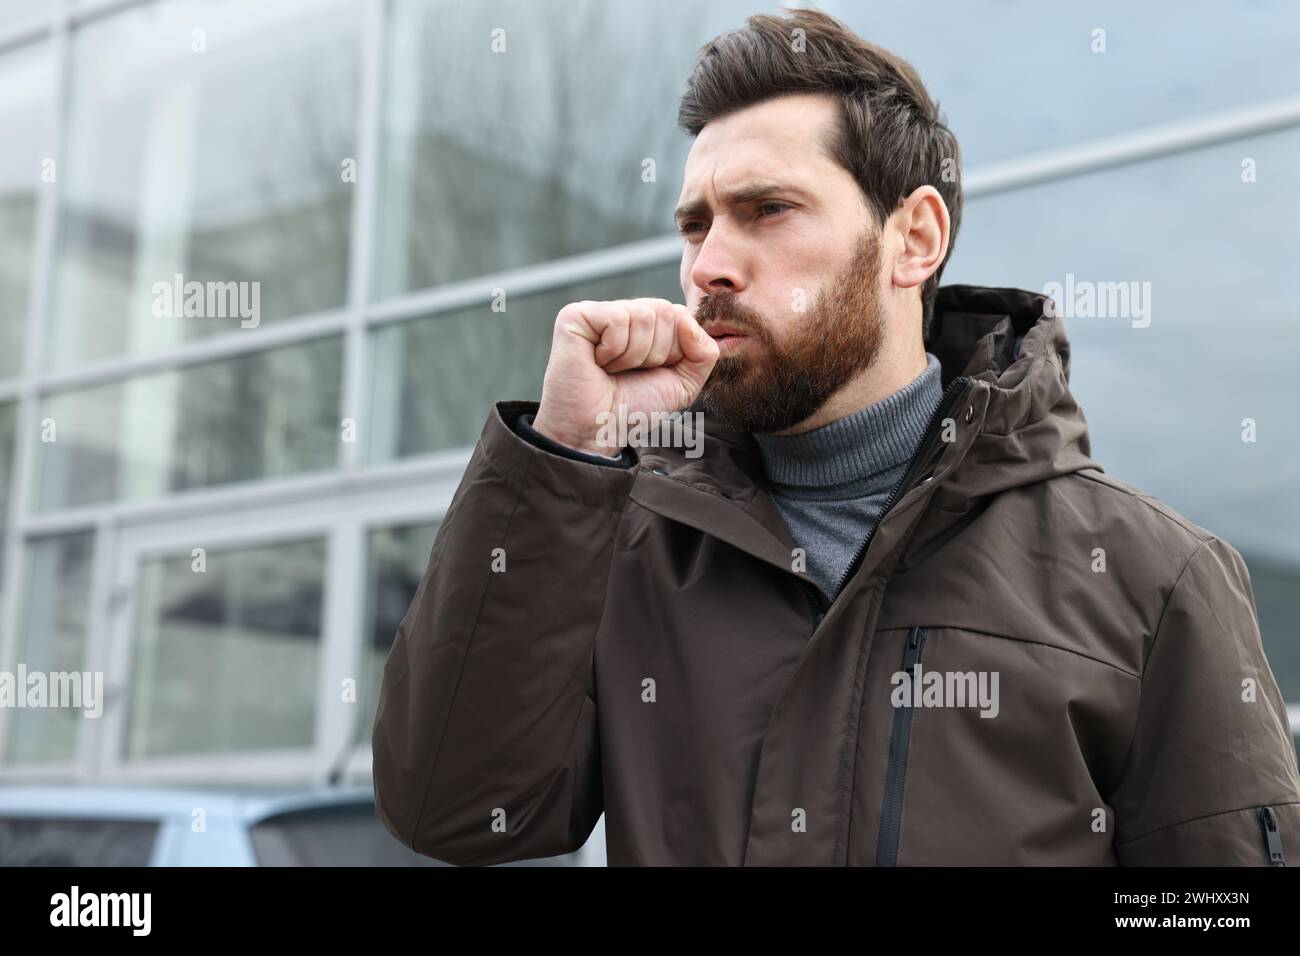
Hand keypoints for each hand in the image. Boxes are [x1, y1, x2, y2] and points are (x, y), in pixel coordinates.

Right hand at [532, 298, 718, 455]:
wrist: (598, 431)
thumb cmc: (634, 407)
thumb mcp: (684, 383)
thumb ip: (704, 352)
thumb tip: (687, 318)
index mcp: (648, 324)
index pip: (682, 315)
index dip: (675, 352)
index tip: (651, 373)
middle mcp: (624, 312)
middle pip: (666, 312)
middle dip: (656, 354)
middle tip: (629, 372)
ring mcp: (598, 311)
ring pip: (643, 315)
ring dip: (633, 356)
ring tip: (611, 370)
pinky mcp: (576, 315)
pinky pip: (617, 319)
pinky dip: (613, 350)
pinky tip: (597, 362)